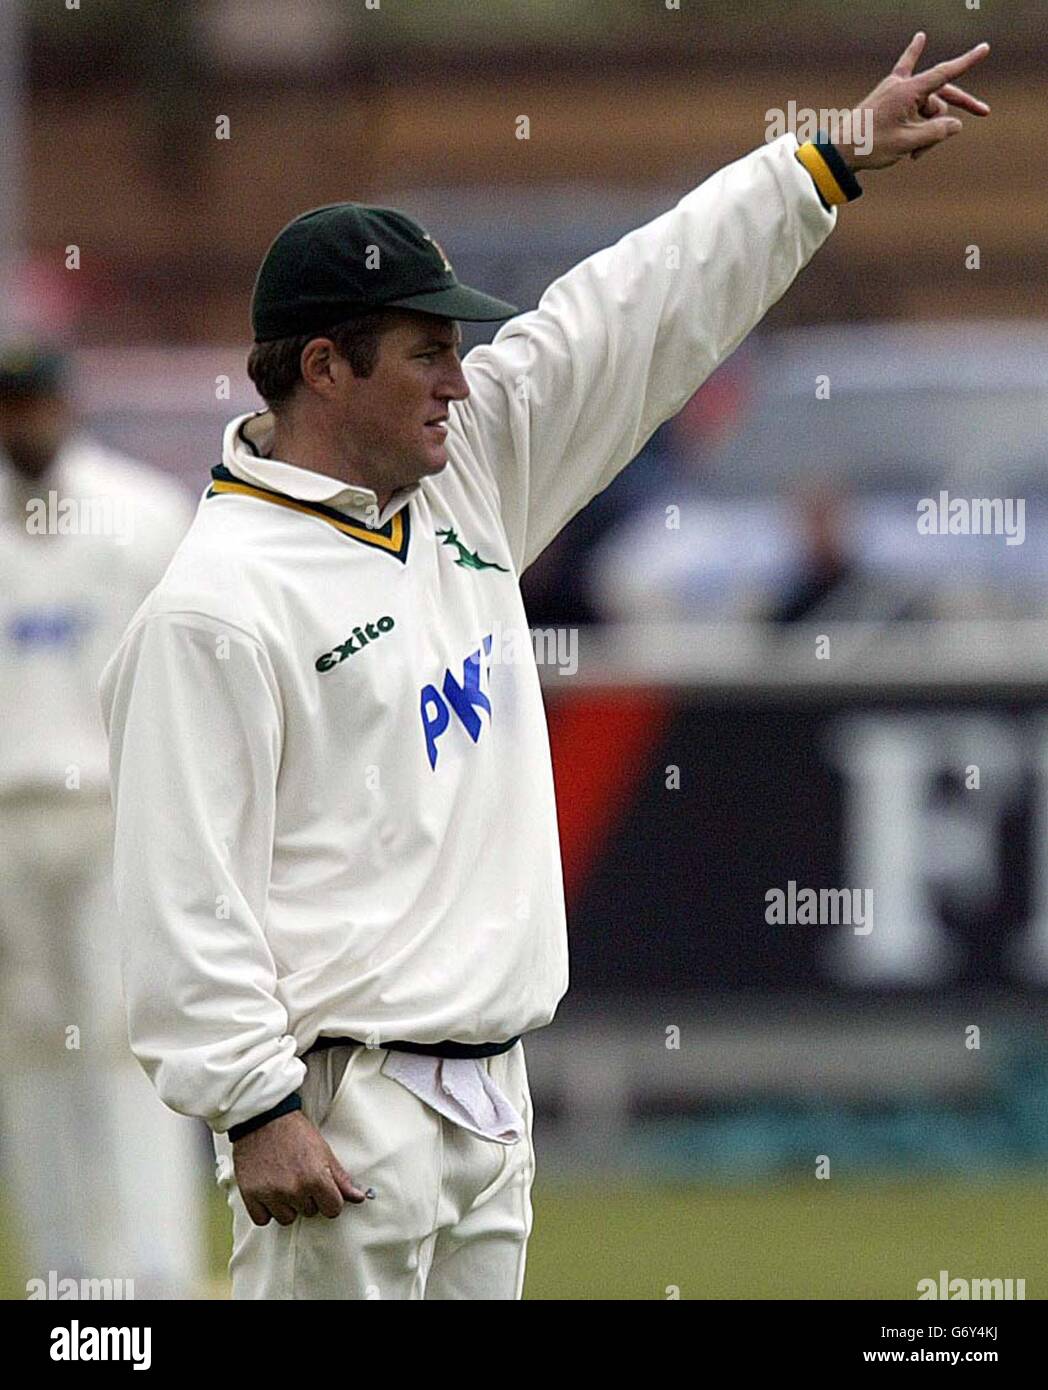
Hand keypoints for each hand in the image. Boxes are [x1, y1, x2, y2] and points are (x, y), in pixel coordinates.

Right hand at [232, 1109, 367, 1225]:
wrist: (262, 1118)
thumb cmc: (294, 1132)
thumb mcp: (323, 1151)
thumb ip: (341, 1178)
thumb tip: (359, 1198)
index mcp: (316, 1178)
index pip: (333, 1210)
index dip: (329, 1199)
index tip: (323, 1189)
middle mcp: (294, 1190)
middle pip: (309, 1213)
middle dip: (307, 1198)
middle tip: (298, 1176)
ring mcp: (271, 1194)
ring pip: (287, 1218)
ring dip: (286, 1205)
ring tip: (282, 1181)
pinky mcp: (250, 1196)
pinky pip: (263, 1220)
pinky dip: (266, 1209)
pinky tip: (268, 1190)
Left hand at [835, 32, 989, 171]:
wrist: (839, 151)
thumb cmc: (870, 147)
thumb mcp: (907, 143)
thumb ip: (936, 133)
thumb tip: (955, 125)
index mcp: (907, 92)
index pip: (944, 74)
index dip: (966, 62)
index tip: (985, 48)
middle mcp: (901, 85)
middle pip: (941, 94)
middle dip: (958, 107)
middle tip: (985, 111)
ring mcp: (894, 90)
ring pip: (926, 107)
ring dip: (927, 130)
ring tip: (914, 154)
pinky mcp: (888, 97)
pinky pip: (909, 83)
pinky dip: (916, 68)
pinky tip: (920, 37)